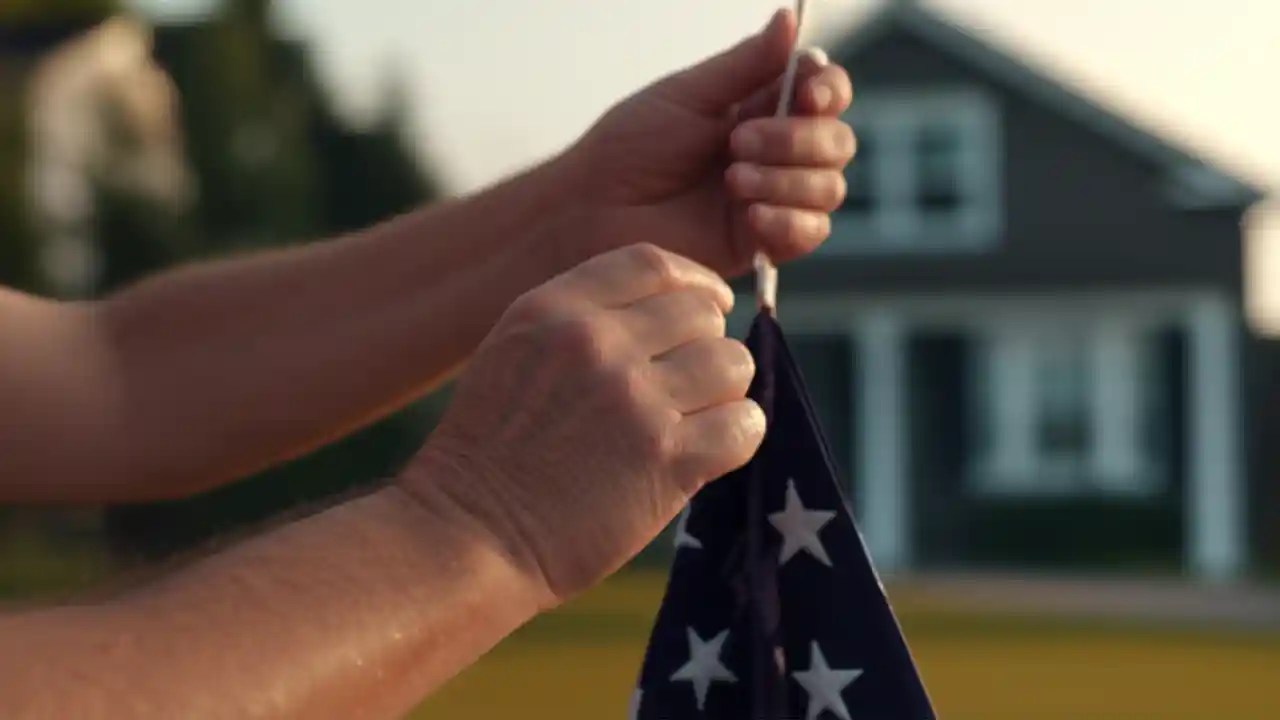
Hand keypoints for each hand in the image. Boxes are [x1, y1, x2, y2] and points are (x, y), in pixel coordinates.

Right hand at [399, 244, 765, 604]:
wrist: (468, 537)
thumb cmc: (491, 453)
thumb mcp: (514, 353)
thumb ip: (581, 321)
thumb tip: (676, 309)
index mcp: (555, 309)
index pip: (654, 264)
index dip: (696, 283)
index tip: (710, 306)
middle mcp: (597, 344)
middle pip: (703, 313)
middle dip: (707, 345)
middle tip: (690, 385)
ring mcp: (635, 400)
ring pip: (732, 364)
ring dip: (725, 393)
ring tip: (696, 420)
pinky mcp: (666, 460)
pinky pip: (744, 425)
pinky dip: (738, 436)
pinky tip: (710, 452)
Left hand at [558, 8, 855, 275]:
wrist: (594, 210)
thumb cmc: (630, 148)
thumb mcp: (688, 95)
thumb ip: (745, 65)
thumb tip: (790, 21)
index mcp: (760, 108)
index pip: (823, 93)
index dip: (828, 90)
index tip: (807, 93)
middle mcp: (776, 153)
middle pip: (836, 142)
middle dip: (799, 140)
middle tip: (740, 142)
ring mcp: (772, 199)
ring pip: (828, 188)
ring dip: (788, 180)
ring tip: (732, 180)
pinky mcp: (762, 244)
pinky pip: (808, 233)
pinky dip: (788, 221)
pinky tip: (751, 216)